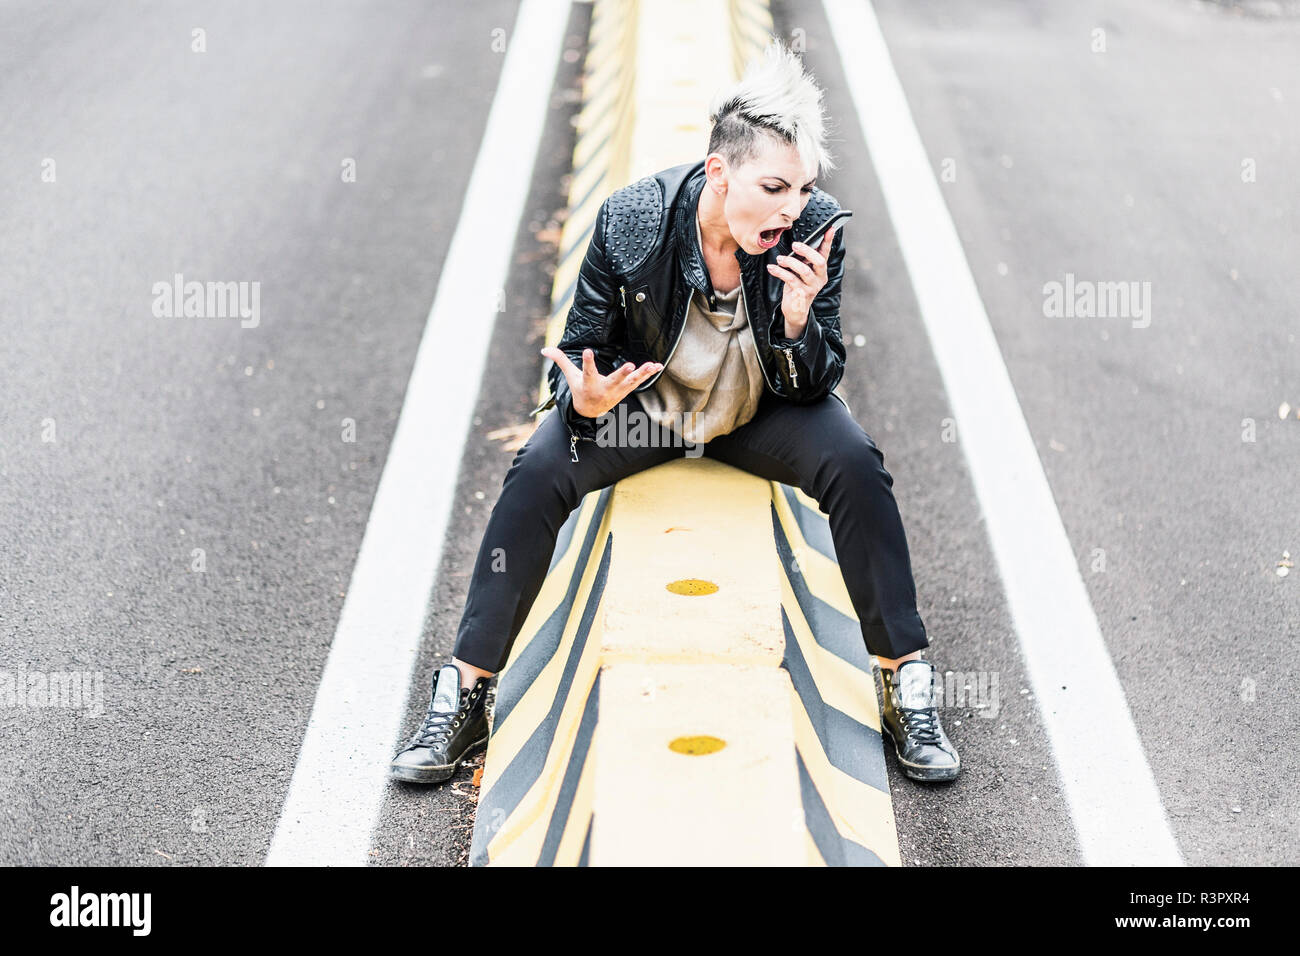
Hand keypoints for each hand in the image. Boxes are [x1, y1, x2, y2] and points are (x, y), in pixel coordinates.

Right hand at [540, 347, 662, 418]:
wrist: (591, 412)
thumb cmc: (580, 390)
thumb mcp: (570, 377)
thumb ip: (560, 361)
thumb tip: (544, 350)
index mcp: (589, 384)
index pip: (587, 372)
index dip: (587, 362)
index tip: (587, 351)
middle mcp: (604, 389)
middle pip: (614, 380)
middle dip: (622, 374)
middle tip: (630, 366)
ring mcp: (617, 391)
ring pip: (631, 382)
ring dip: (642, 374)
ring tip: (652, 365)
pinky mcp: (626, 390)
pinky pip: (639, 382)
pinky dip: (648, 374)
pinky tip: (658, 366)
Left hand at [766, 225, 834, 337]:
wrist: (795, 310)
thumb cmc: (797, 286)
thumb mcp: (801, 271)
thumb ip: (802, 260)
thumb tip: (797, 244)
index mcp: (821, 270)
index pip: (826, 253)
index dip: (828, 241)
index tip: (830, 228)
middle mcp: (820, 278)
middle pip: (819, 261)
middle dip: (807, 251)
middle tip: (794, 245)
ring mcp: (812, 287)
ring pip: (804, 270)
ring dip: (790, 262)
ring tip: (779, 259)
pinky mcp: (801, 294)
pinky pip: (790, 279)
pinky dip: (779, 272)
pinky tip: (772, 268)